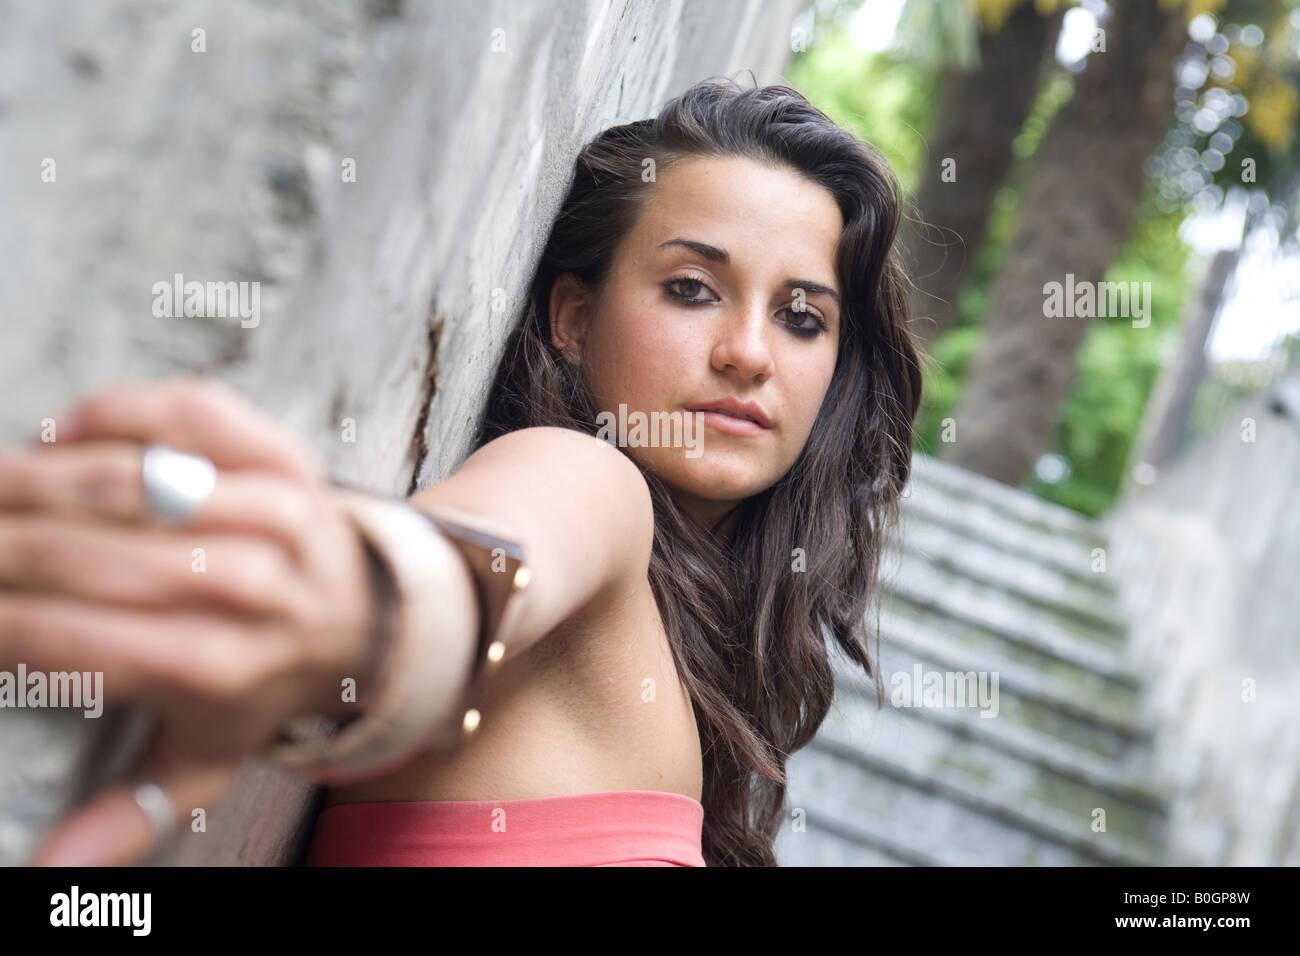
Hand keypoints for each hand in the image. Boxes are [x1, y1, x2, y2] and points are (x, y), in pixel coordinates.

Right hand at [0, 376, 381, 865]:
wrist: (377, 612)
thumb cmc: (270, 680)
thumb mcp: (211, 755)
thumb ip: (131, 807)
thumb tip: (48, 874)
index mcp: (216, 666)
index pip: (64, 642)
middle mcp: (247, 584)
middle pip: (82, 556)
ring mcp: (271, 510)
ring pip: (123, 481)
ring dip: (34, 480)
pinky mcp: (284, 455)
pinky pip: (187, 414)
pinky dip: (119, 412)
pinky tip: (67, 432)